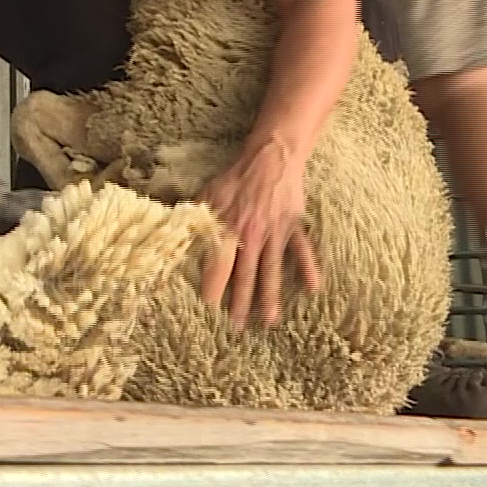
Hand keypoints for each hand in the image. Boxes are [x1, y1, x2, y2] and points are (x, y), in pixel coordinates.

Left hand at [197, 137, 321, 328]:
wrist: (270, 158)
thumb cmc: (235, 177)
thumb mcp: (208, 194)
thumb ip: (194, 217)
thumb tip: (172, 233)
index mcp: (229, 228)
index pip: (218, 265)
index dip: (213, 287)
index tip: (208, 309)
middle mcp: (252, 236)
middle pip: (245, 276)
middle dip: (240, 303)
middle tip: (236, 328)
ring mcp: (275, 234)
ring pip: (272, 271)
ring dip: (270, 297)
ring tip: (269, 322)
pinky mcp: (293, 228)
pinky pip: (302, 251)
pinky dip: (308, 268)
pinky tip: (313, 288)